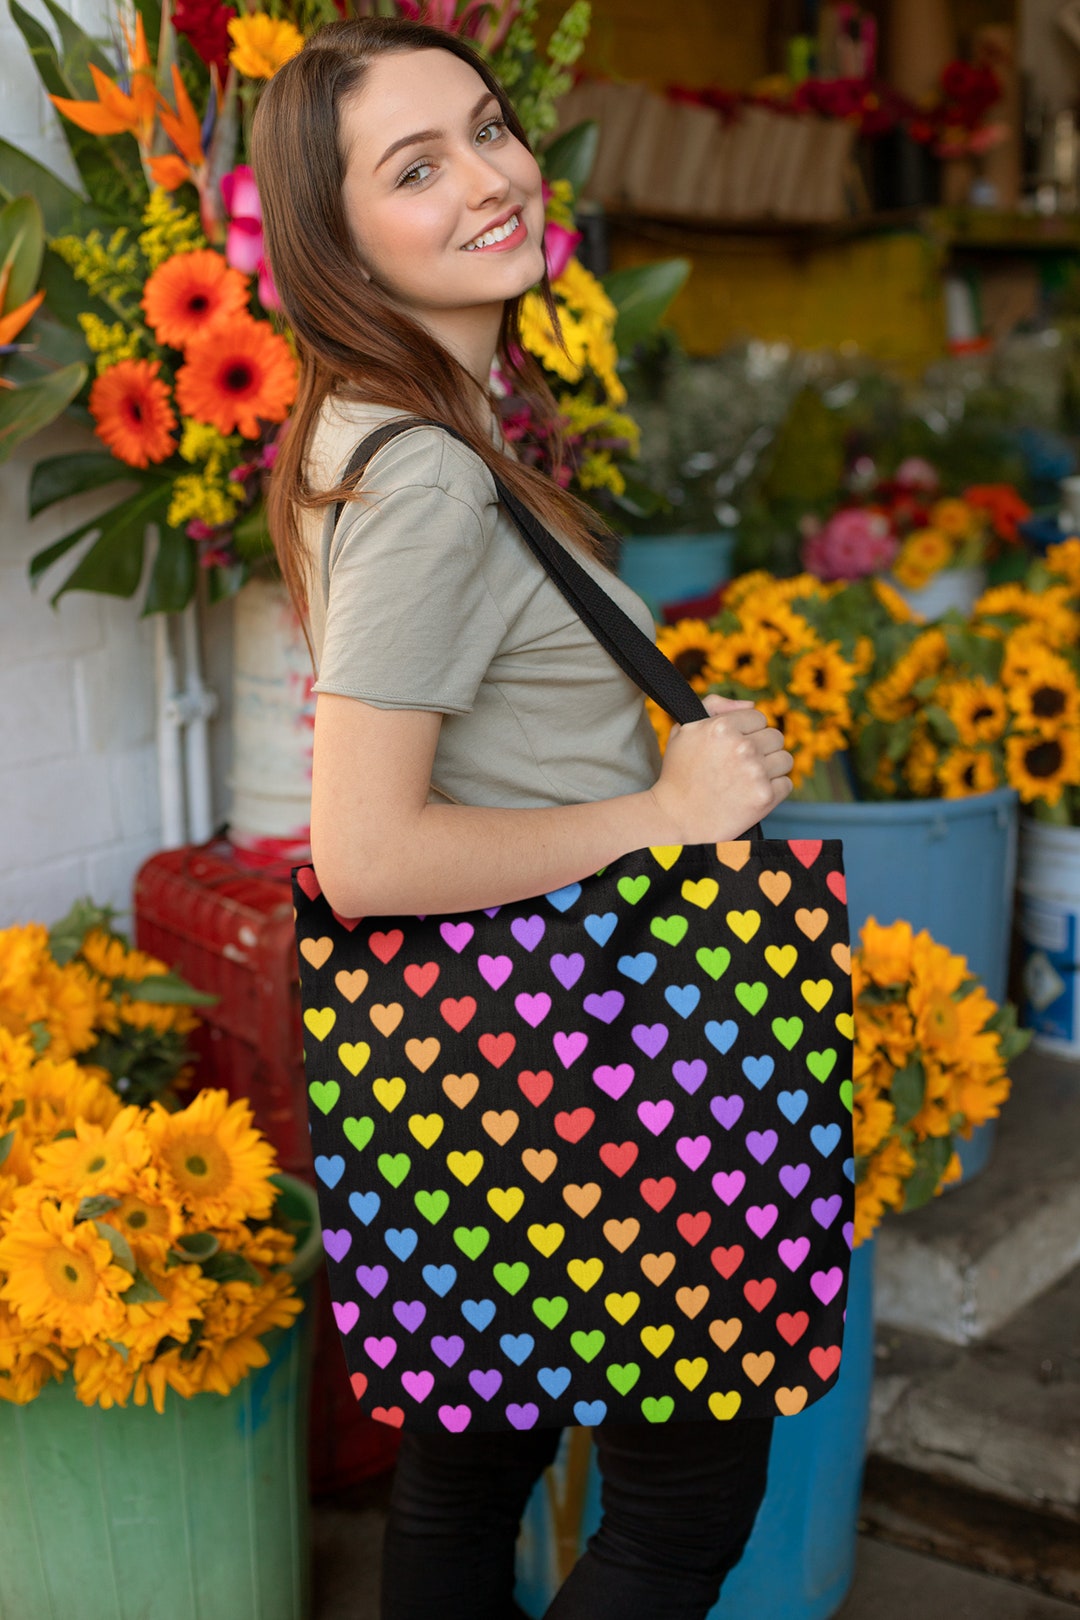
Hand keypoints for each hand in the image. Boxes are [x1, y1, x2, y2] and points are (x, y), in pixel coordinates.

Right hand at [649, 694, 793, 843]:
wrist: (675, 818)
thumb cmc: (679, 773)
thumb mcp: (686, 729)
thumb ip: (715, 705)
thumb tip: (750, 704)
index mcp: (722, 726)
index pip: (759, 717)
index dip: (747, 732)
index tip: (734, 747)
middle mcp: (742, 746)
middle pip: (776, 737)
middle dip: (762, 749)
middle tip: (742, 765)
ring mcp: (755, 772)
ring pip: (785, 759)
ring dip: (771, 769)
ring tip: (748, 779)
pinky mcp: (765, 797)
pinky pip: (786, 784)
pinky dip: (774, 790)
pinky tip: (753, 793)